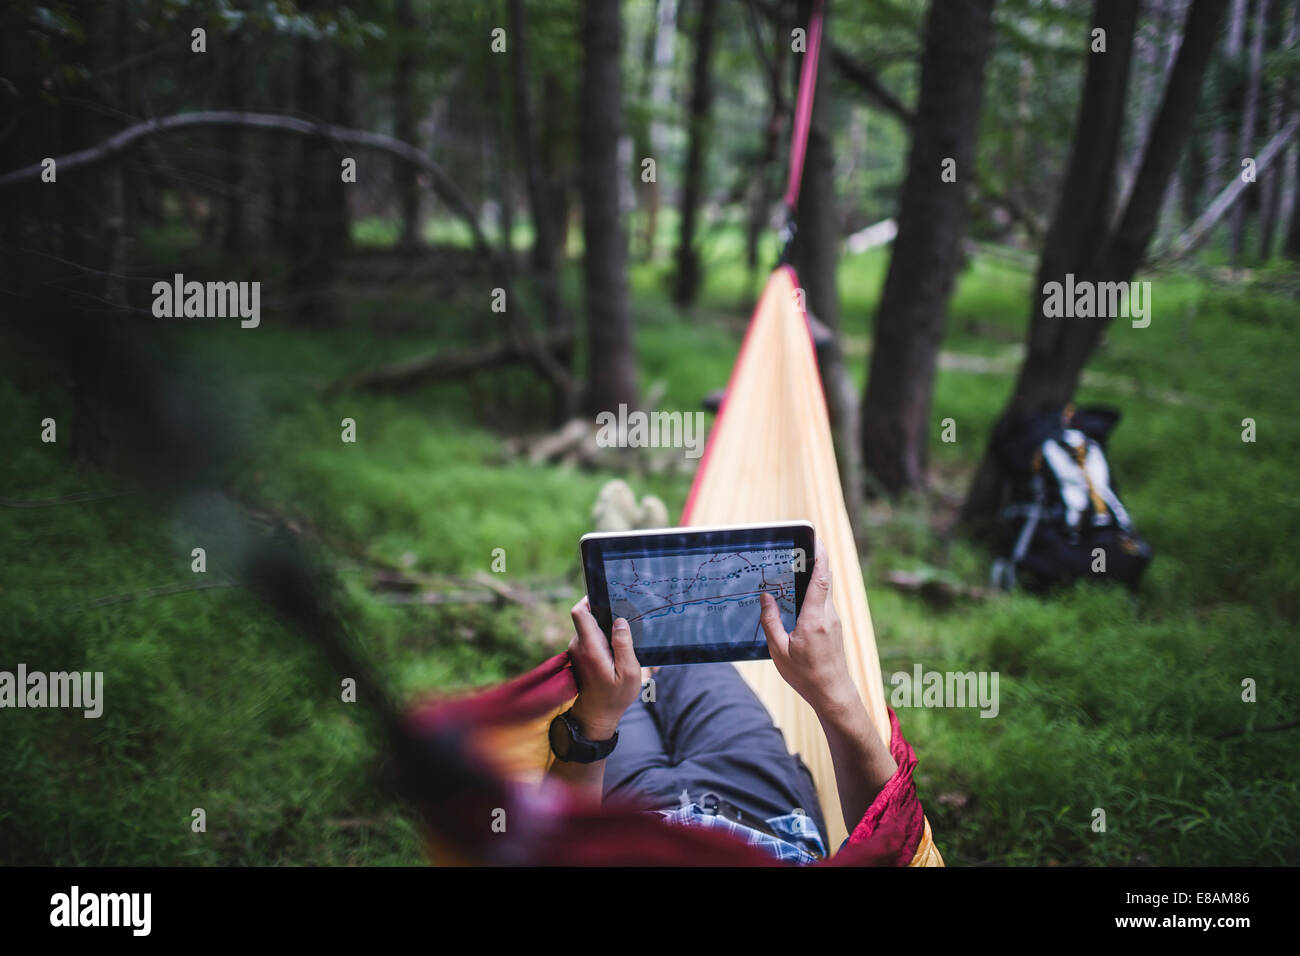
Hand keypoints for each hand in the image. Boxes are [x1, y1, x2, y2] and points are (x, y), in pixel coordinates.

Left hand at [567, 596, 641, 740]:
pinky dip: (603, 636)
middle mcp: (579, 645)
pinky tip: (618, 647)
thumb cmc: (615, 696)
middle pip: (587, 616)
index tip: (608, 596)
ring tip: (625, 635)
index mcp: (590, 646)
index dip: (590, 599)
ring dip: (606, 627)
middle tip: (626, 616)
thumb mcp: (628, 672)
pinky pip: (591, 636)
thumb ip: (624, 645)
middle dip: (605, 613)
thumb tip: (621, 621)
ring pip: (590, 626)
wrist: (596, 716)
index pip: (580, 612)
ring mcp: (578, 649)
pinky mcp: (581, 654)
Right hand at [759, 540, 857, 713]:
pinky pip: (823, 602)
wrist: (832, 693)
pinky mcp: (833, 627)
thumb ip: (770, 621)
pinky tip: (798, 596)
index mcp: (814, 618)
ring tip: (793, 568)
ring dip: (812, 576)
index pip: (821, 578)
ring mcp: (833, 620)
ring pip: (825, 590)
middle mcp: (828, 615)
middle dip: (815, 559)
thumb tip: (765, 598)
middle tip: (799, 545)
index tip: (815, 538)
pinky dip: (813, 592)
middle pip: (825, 579)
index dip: (819, 556)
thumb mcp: (779, 650)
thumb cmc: (805, 675)